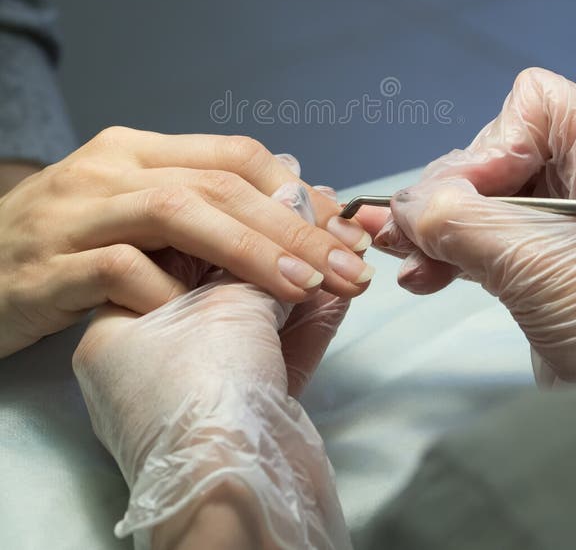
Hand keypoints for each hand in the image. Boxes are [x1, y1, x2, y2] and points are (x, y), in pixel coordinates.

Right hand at [0, 126, 370, 357]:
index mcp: (139, 149)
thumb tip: (294, 203)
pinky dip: (167, 289)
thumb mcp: (136, 211)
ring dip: (249, 250)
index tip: (344, 233)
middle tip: (346, 266)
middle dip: (293, 225)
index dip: (297, 192)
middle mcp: (111, 167)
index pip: (235, 156)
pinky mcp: (48, 266)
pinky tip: (199, 313)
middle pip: (220, 183)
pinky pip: (119, 268)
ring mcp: (77, 213)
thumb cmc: (67, 244)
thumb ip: (202, 205)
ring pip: (178, 212)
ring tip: (302, 286)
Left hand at [73, 185, 351, 549]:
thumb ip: (259, 249)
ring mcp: (208, 383)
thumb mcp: (224, 305)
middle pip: (230, 278)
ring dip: (311, 272)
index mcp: (124, 325)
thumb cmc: (204, 390)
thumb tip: (292, 195)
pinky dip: (317, 314)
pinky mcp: (253, 406)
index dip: (231, 212)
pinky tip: (346, 282)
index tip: (275, 186)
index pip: (180, 247)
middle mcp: (160, 353)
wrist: (236, 492)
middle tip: (325, 206)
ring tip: (346, 235)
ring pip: (266, 310)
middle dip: (284, 240)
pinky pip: (285, 345)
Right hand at [365, 68, 575, 384]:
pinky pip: (483, 237)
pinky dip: (448, 250)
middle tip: (415, 231)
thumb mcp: (536, 262)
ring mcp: (566, 226)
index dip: (494, 141)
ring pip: (482, 198)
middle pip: (497, 152)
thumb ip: (458, 219)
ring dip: (437, 225)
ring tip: (404, 254)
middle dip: (448, 193)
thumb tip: (403, 205)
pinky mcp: (544, 265)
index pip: (537, 103)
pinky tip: (420, 273)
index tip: (471, 193)